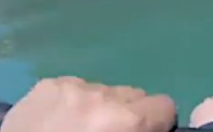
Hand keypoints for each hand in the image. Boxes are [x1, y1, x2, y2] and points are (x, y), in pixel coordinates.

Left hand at [1, 77, 176, 131]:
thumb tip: (150, 127)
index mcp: (129, 121)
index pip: (165, 106)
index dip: (155, 123)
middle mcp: (106, 96)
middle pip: (134, 94)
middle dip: (124, 113)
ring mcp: (74, 86)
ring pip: (102, 90)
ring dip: (96, 107)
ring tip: (74, 130)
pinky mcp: (47, 85)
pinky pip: (72, 86)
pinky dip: (69, 103)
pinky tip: (54, 122)